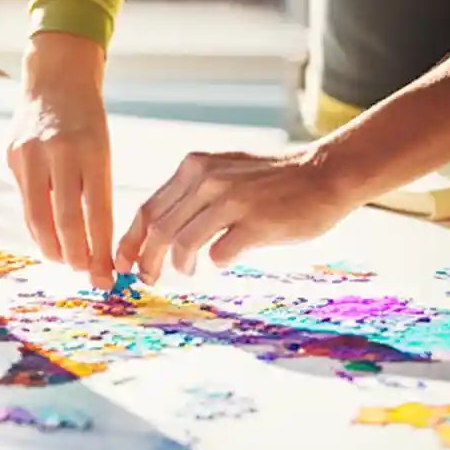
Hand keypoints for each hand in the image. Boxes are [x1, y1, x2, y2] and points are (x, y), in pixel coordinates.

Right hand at [8, 32, 113, 288]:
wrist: (54, 78)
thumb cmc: (85, 120)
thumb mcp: (102, 149)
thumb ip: (94, 192)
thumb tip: (94, 245)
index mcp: (92, 150)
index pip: (97, 213)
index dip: (101, 249)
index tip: (107, 274)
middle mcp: (60, 152)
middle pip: (66, 220)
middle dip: (77, 256)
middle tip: (85, 274)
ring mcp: (32, 154)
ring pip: (39, 217)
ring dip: (52, 247)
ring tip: (64, 261)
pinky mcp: (12, 157)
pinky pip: (25, 202)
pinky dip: (37, 226)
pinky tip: (46, 238)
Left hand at [115, 147, 359, 281]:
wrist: (327, 172)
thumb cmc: (274, 181)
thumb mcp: (223, 172)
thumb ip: (192, 196)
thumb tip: (157, 234)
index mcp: (194, 168)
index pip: (147, 209)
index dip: (129, 242)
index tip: (122, 265)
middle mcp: (207, 180)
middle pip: (157, 229)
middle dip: (145, 262)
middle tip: (147, 281)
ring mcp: (231, 199)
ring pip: (181, 243)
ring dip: (178, 265)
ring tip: (187, 272)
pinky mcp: (256, 221)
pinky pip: (220, 252)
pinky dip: (216, 262)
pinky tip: (224, 261)